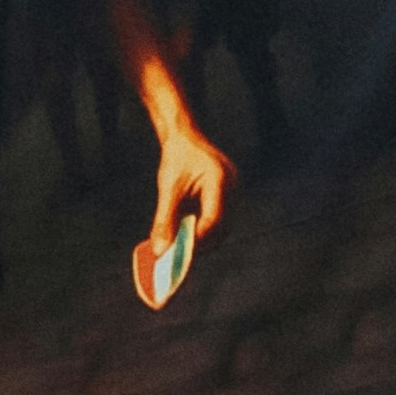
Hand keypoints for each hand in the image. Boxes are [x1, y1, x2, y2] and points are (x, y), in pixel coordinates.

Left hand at [147, 113, 231, 262]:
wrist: (186, 138)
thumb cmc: (177, 159)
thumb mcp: (168, 188)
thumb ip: (164, 220)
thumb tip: (160, 251)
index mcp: (221, 179)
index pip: (213, 219)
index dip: (197, 239)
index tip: (178, 253)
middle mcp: (234, 186)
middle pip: (221, 227)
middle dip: (200, 244)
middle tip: (178, 256)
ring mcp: (235, 191)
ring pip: (222, 227)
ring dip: (203, 238)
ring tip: (181, 245)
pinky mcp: (231, 196)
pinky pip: (221, 219)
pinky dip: (205, 229)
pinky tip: (188, 232)